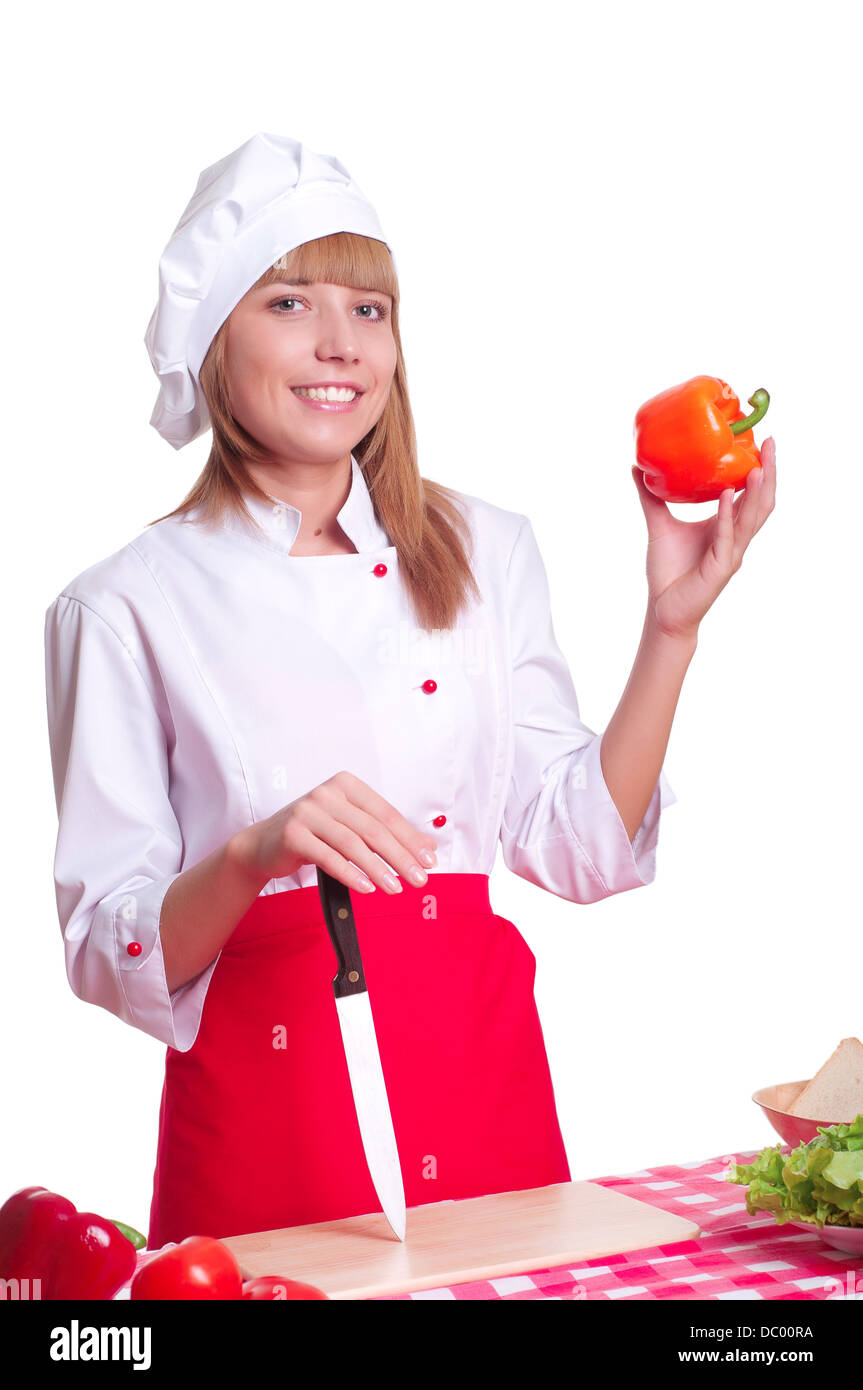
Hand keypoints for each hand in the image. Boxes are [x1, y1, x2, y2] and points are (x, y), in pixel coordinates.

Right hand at [230, 770, 438, 895]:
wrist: (263, 845)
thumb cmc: (313, 834)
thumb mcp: (351, 828)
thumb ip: (386, 834)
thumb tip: (428, 848)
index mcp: (346, 785)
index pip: (386, 814)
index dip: (410, 839)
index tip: (429, 861)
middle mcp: (327, 793)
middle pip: (373, 829)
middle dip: (400, 857)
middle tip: (418, 880)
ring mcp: (307, 811)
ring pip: (352, 843)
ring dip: (378, 868)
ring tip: (395, 888)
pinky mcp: (293, 833)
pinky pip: (328, 856)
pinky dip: (350, 873)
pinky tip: (367, 888)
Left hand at [631, 437, 776, 641]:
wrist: (662, 610)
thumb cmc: (667, 572)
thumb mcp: (658, 524)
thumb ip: (651, 497)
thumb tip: (638, 468)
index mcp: (726, 527)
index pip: (751, 495)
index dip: (760, 470)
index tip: (761, 441)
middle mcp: (734, 539)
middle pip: (762, 502)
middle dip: (769, 473)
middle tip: (770, 443)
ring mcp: (731, 553)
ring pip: (752, 519)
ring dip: (757, 491)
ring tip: (759, 465)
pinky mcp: (720, 568)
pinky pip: (727, 537)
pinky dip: (728, 515)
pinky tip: (728, 495)